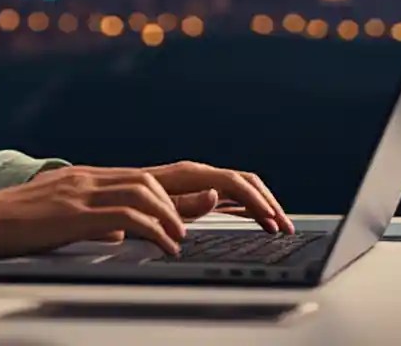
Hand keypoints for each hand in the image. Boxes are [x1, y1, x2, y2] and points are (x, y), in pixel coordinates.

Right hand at [0, 166, 185, 258]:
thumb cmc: (11, 222)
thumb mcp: (56, 214)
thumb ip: (88, 218)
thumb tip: (116, 234)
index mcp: (83, 177)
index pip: (136, 176)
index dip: (168, 188)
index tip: (189, 203)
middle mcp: (86, 178)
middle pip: (146, 180)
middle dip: (174, 202)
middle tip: (184, 227)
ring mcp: (81, 193)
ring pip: (143, 193)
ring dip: (168, 217)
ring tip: (176, 239)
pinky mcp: (76, 214)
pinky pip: (128, 217)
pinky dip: (153, 231)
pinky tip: (161, 245)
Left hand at [143, 161, 293, 233]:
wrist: (113, 195)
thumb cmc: (130, 202)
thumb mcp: (154, 205)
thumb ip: (185, 203)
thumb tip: (215, 195)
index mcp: (191, 174)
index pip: (234, 182)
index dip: (256, 200)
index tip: (273, 220)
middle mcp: (199, 174)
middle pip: (245, 182)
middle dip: (268, 202)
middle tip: (286, 227)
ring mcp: (200, 182)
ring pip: (242, 189)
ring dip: (263, 206)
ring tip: (280, 227)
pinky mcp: (198, 192)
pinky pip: (231, 197)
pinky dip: (249, 207)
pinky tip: (259, 220)